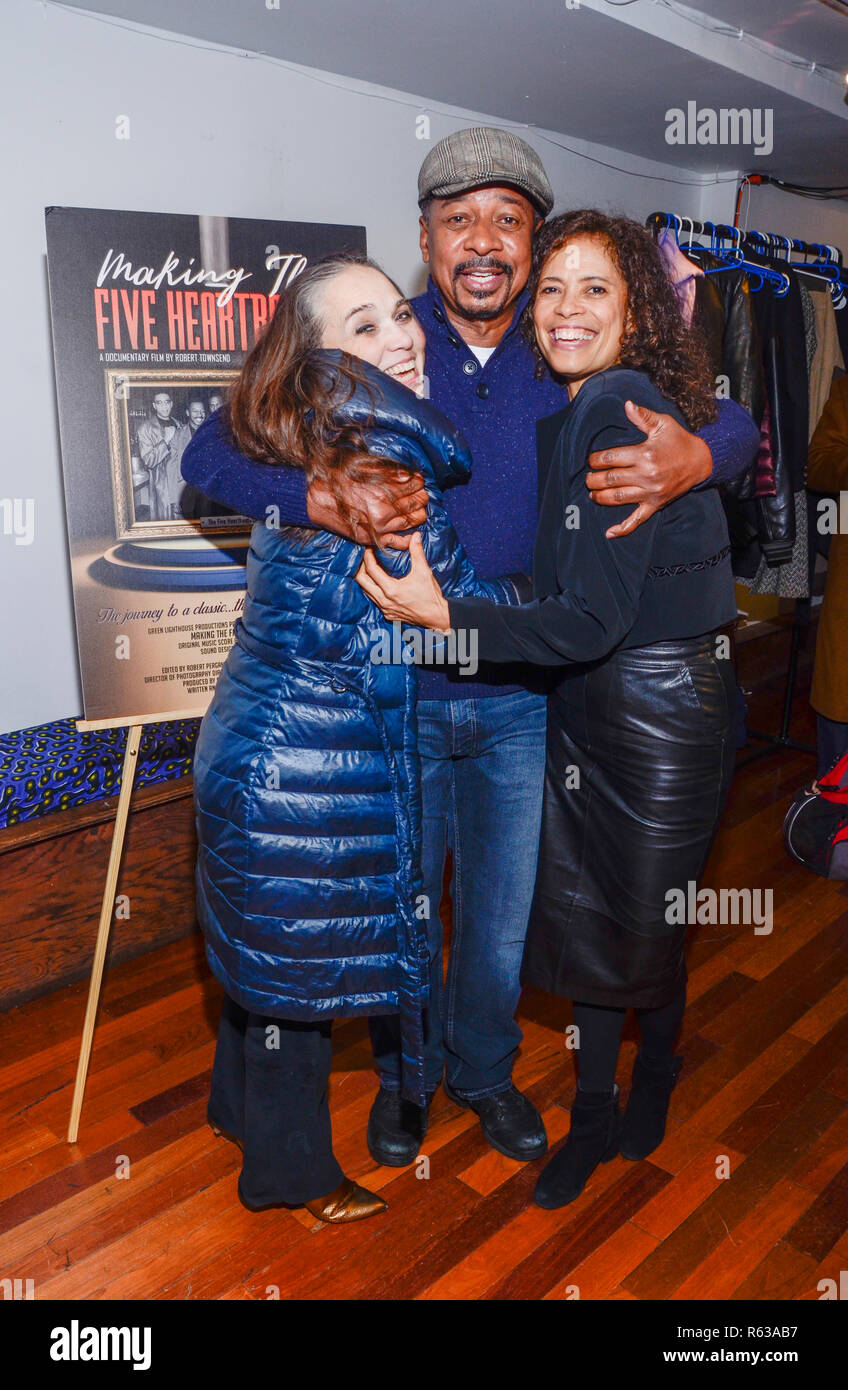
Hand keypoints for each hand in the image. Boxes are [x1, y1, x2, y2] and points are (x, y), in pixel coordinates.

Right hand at [307, 467, 428, 547]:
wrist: (316, 499)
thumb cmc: (337, 477)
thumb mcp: (363, 464)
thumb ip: (389, 470)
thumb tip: (410, 476)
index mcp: (383, 490)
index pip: (415, 485)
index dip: (419, 482)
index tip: (419, 481)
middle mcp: (383, 511)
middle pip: (417, 503)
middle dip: (421, 497)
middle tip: (421, 494)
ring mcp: (379, 527)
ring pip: (412, 522)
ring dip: (419, 514)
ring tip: (418, 509)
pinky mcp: (373, 538)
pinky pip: (399, 542)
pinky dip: (408, 537)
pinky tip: (411, 531)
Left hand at [355, 532, 450, 631]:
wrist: (436, 616)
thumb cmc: (430, 595)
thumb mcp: (424, 571)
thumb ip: (417, 552)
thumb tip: (415, 535)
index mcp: (391, 589)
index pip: (371, 570)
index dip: (367, 557)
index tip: (368, 549)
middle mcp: (384, 601)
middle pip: (362, 581)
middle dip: (360, 567)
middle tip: (364, 558)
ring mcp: (385, 609)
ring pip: (366, 592)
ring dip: (365, 579)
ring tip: (368, 568)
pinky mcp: (388, 614)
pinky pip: (374, 600)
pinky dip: (372, 590)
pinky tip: (377, 583)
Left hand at [586, 400, 711, 537]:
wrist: (701, 461)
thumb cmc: (680, 441)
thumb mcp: (663, 424)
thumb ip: (643, 416)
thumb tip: (626, 405)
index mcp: (645, 454)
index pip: (611, 458)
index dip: (597, 459)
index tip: (591, 460)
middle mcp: (646, 475)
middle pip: (611, 479)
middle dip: (594, 479)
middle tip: (587, 478)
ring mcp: (650, 492)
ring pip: (618, 498)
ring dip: (600, 497)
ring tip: (591, 494)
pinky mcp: (655, 505)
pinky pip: (637, 519)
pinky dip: (622, 528)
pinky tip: (608, 533)